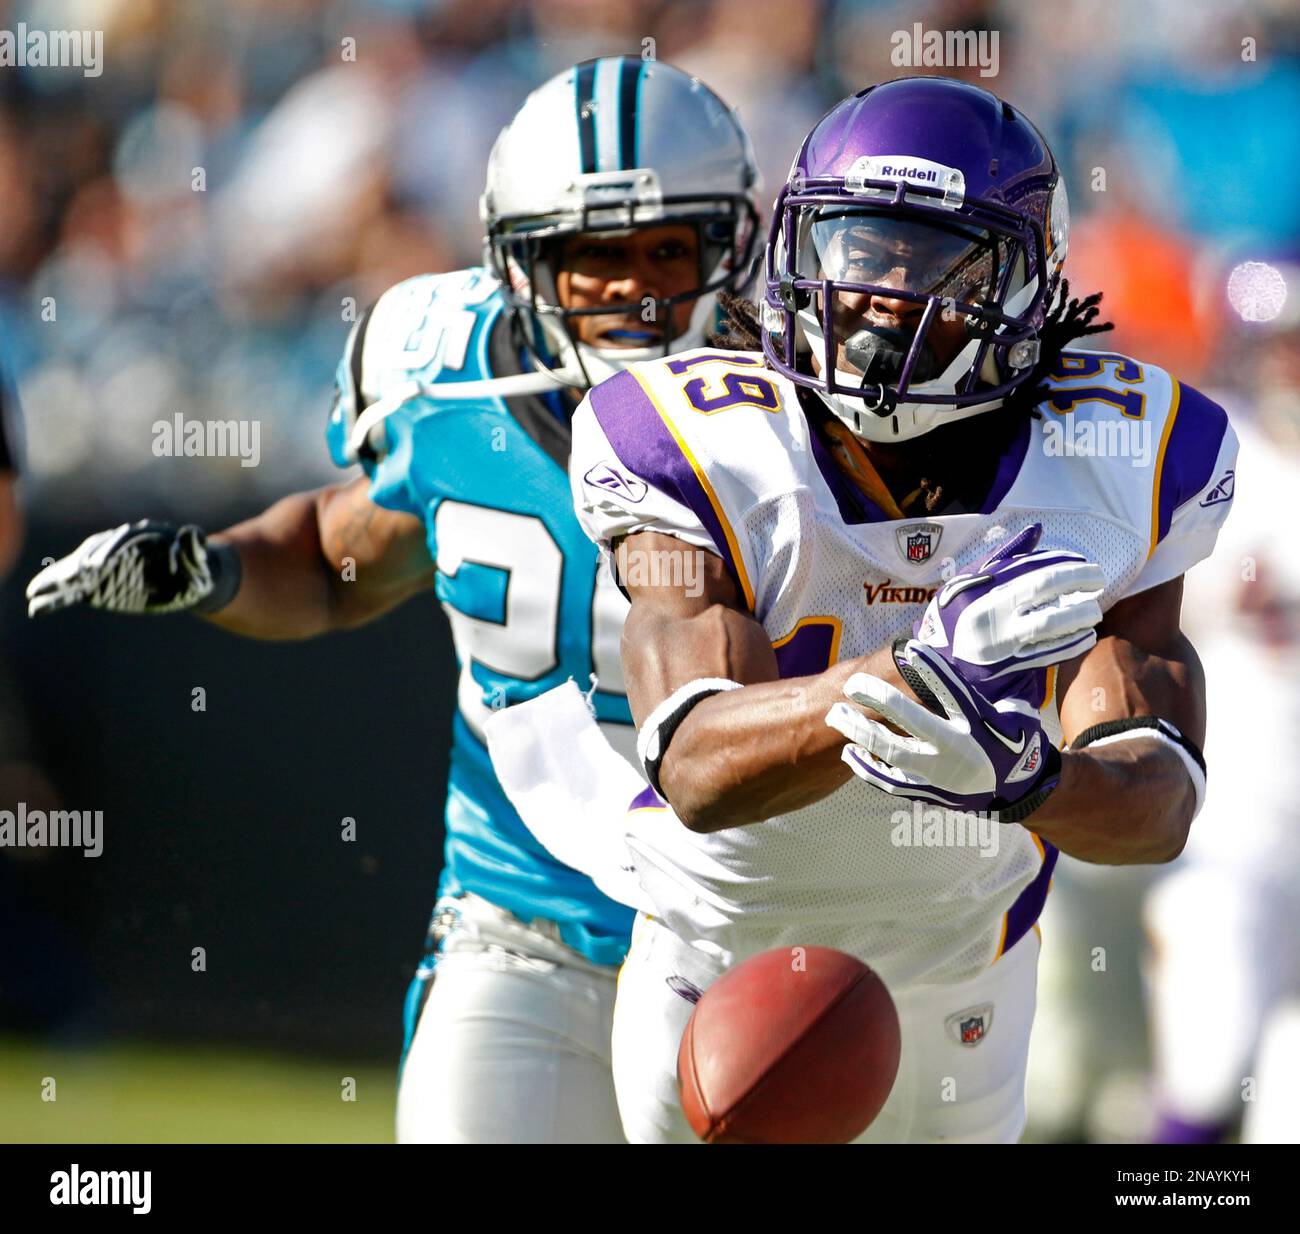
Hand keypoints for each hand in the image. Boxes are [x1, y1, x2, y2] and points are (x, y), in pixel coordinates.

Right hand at [27, 521, 215, 616]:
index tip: (95, 566)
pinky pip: (75, 589)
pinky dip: (57, 596)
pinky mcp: (99, 583)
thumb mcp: (200, 561)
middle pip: (94, 551)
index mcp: (143, 536)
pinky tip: (36, 606)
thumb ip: (194, 550)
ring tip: (35, 592)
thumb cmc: (197, 569)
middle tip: (64, 579)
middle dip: (78, 565)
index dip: (107, 552)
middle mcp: (120, 547)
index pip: (122, 540)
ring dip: (58, 581)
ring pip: (78, 570)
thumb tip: (190, 533)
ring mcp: (107, 564)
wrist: (189, 577)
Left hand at [826, 639, 1061, 821]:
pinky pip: (892, 781)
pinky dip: (868, 769)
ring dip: (862, 733)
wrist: (1019, 792)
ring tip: (837, 716)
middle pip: (912, 722)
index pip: (950, 692)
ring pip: (893, 753)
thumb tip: (966, 654)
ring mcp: (940, 774)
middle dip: (880, 700)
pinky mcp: (929, 792)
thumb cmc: (1012, 743)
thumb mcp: (1013, 715)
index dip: (930, 670)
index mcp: (978, 724)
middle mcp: (957, 749)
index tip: (908, 649)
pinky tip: (848, 753)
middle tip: (852, 683)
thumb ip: (986, 692)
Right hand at [914, 523, 1102, 690]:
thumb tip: (1036, 530)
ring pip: (1049, 622)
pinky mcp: (1004, 666)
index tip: (1084, 564)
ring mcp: (997, 638)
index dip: (1064, 563)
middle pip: (1043, 588)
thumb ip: (1004, 557)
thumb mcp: (967, 583)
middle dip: (1078, 581)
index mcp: (981, 585)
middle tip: (1099, 580)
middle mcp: (989, 609)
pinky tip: (1085, 636)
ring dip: (1079, 615)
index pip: (1031, 567)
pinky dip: (1070, 643)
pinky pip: (1045, 652)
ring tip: (1094, 612)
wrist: (931, 665)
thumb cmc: (952, 618)